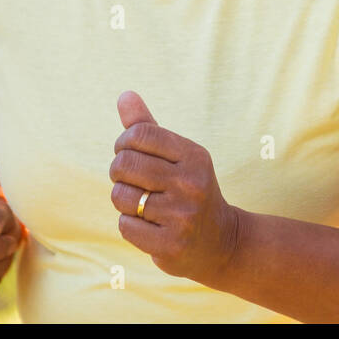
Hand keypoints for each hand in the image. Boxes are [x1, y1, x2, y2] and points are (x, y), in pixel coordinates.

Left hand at [110, 90, 240, 286]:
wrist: (221, 241)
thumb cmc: (189, 189)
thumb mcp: (178, 155)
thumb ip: (148, 126)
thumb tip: (124, 94)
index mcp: (194, 155)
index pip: (139, 134)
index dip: (124, 142)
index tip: (129, 152)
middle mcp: (191, 183)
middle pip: (124, 164)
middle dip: (118, 171)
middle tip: (130, 179)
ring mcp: (182, 216)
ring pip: (121, 196)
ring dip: (123, 200)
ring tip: (142, 204)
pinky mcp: (170, 244)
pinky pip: (125, 225)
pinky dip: (130, 224)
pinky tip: (149, 225)